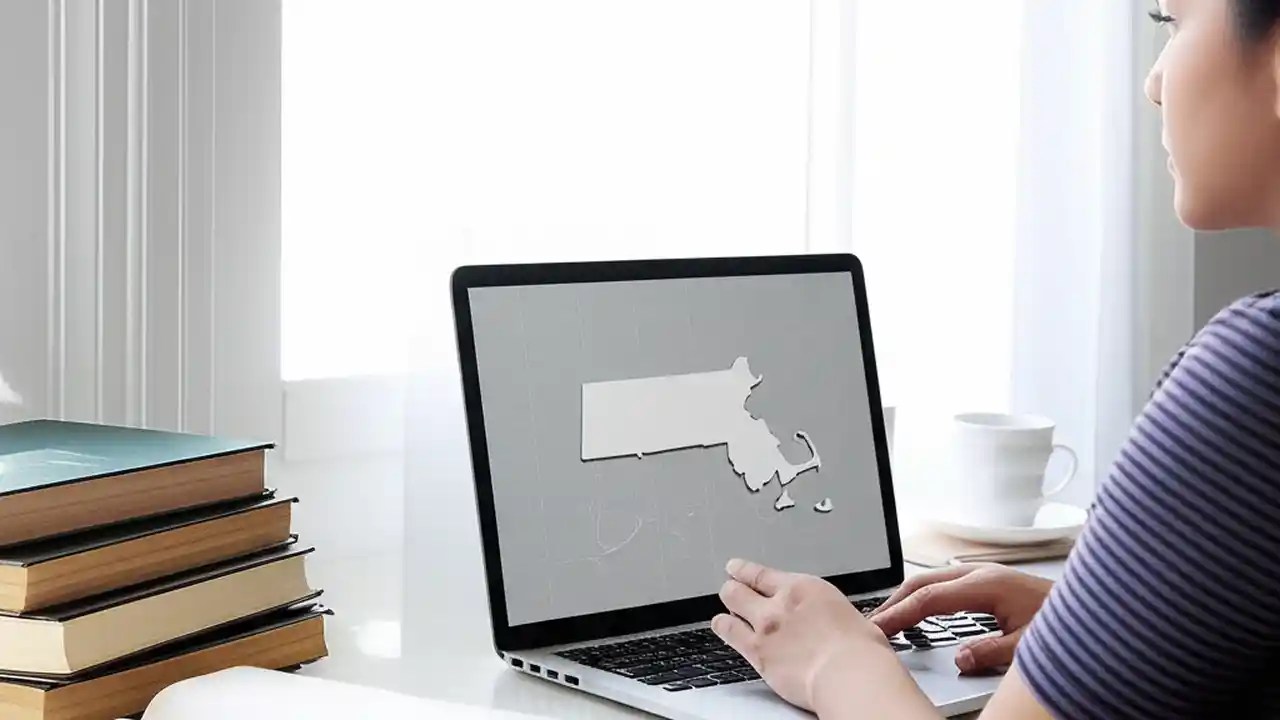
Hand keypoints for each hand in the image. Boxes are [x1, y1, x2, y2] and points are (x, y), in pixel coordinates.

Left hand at [711, 558, 904, 711]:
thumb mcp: (850, 617)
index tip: (736, 568)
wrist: (850, 673)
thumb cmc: (860, 650)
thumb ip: (828, 616)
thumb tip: (832, 624)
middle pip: (740, 588)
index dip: (744, 570)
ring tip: (725, 614)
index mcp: (804, 589)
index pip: (762, 574)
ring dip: (727, 609)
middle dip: (733, 589)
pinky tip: (723, 628)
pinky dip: (723, 628)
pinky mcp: (758, 652)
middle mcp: (780, 604)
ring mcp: (765, 627)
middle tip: (731, 592)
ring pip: (730, 606)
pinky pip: (729, 634)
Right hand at [871, 564, 1052, 673]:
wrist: (1093, 604)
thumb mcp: (1030, 646)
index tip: (878, 629)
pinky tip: (921, 612)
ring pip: (932, 581)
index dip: (899, 614)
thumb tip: (960, 659)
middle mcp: (981, 573)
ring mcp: (984, 574)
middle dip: (894, 602)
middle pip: (923, 582)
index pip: (929, 598)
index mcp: (987, 585)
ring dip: (908, 598)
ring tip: (889, 619)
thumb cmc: (1067, 621)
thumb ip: (992, 652)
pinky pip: (945, 585)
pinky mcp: (988, 580)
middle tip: (873, 625)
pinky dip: (924, 597)